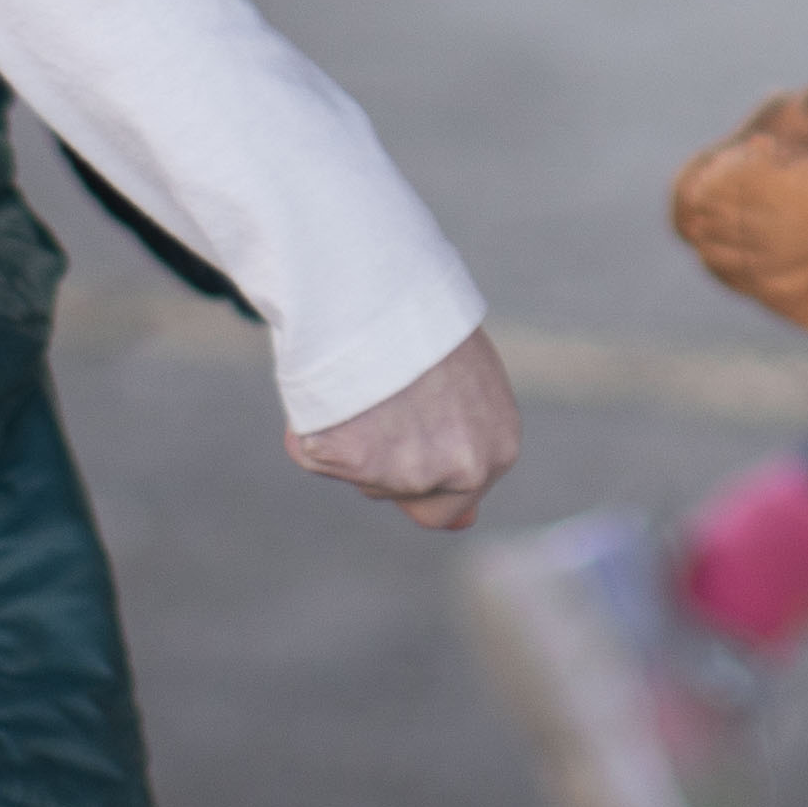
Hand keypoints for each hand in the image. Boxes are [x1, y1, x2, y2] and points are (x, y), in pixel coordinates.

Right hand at [285, 324, 520, 531]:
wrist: (383, 283)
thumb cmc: (424, 321)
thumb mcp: (470, 383)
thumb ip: (472, 447)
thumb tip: (464, 524)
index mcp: (497, 448)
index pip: (458, 500)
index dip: (426, 463)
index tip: (411, 431)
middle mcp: (459, 469)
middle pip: (411, 500)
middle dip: (390, 468)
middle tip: (382, 408)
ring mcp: (402, 470)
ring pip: (362, 476)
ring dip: (353, 436)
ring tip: (361, 374)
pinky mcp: (348, 460)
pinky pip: (314, 451)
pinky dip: (310, 425)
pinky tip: (331, 381)